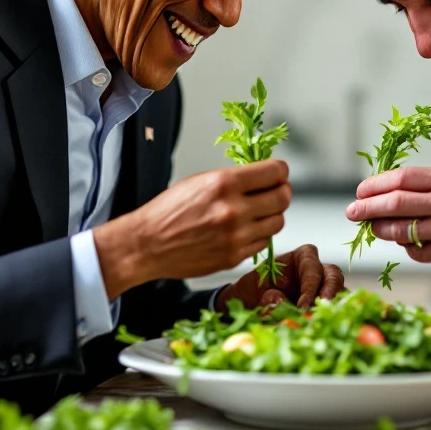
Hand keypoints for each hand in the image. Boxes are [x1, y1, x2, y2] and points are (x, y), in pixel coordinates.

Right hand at [94, 160, 290, 299]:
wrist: (147, 244)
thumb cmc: (169, 210)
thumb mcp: (201, 181)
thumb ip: (235, 178)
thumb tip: (264, 176)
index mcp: (225, 183)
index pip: (275, 172)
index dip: (280, 171)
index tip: (278, 174)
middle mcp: (234, 209)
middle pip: (283, 198)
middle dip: (282, 192)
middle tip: (275, 192)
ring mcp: (236, 236)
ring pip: (278, 222)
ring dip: (272, 215)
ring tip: (258, 212)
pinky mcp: (234, 257)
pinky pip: (262, 242)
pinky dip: (258, 235)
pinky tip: (244, 230)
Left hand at [216, 244, 344, 310]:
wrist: (250, 307)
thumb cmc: (253, 293)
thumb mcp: (253, 291)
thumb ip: (265, 295)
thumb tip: (279, 299)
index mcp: (300, 257)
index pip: (311, 266)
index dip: (310, 285)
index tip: (302, 306)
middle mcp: (316, 269)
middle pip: (333, 275)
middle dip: (330, 292)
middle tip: (323, 310)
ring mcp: (323, 287)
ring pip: (339, 291)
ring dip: (335, 305)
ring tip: (326, 320)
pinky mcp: (325, 305)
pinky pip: (337, 307)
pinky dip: (335, 316)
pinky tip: (329, 326)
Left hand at [344, 164, 430, 272]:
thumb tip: (390, 193)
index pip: (401, 178)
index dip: (374, 186)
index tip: (359, 192)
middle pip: (394, 204)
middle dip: (366, 209)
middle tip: (352, 213)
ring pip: (401, 231)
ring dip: (382, 231)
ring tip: (376, 229)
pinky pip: (418, 252)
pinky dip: (408, 248)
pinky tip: (411, 243)